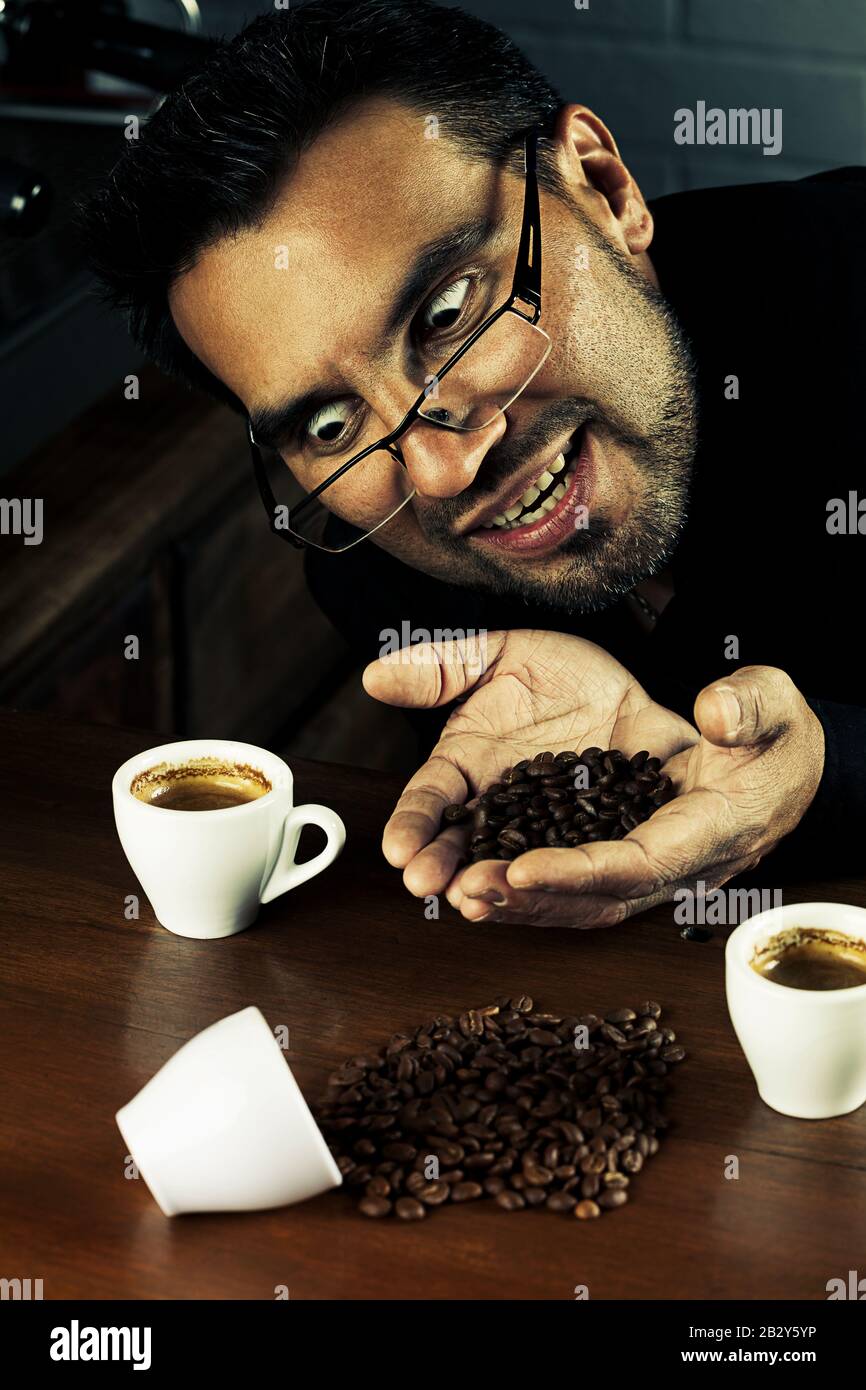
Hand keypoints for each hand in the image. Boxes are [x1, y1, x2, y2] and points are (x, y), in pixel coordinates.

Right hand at [362, 629, 698, 917]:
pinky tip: (537, 890)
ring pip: (516, 868)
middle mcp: (502, 810)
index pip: (431, 801)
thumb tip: (374, 676)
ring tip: (471, 900)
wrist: (638, 690)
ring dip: (493, 886)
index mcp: (467, 768)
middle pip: (465, 846)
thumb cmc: (565, 676)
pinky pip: (579, 870)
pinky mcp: (599, 847)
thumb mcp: (502, 656)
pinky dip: (559, 884)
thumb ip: (443, 668)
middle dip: (444, 868)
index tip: (397, 848)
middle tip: (427, 885)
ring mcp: (548, 833)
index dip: (413, 824)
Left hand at [464, 664, 824, 927]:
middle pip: (596, 898)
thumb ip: (748, 704)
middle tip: (465, 889)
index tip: (519, 868)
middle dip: (530, 899)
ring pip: (576, 900)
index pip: (639, 863)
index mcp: (711, 830)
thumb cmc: (773, 733)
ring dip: (517, 901)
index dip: (578, 872)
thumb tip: (714, 713)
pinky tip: (473, 875)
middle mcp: (675, 865)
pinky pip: (571, 882)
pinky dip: (525, 885)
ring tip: (454, 889)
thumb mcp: (771, 702)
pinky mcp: (622, 855)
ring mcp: (647, 869)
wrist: (777, 761)